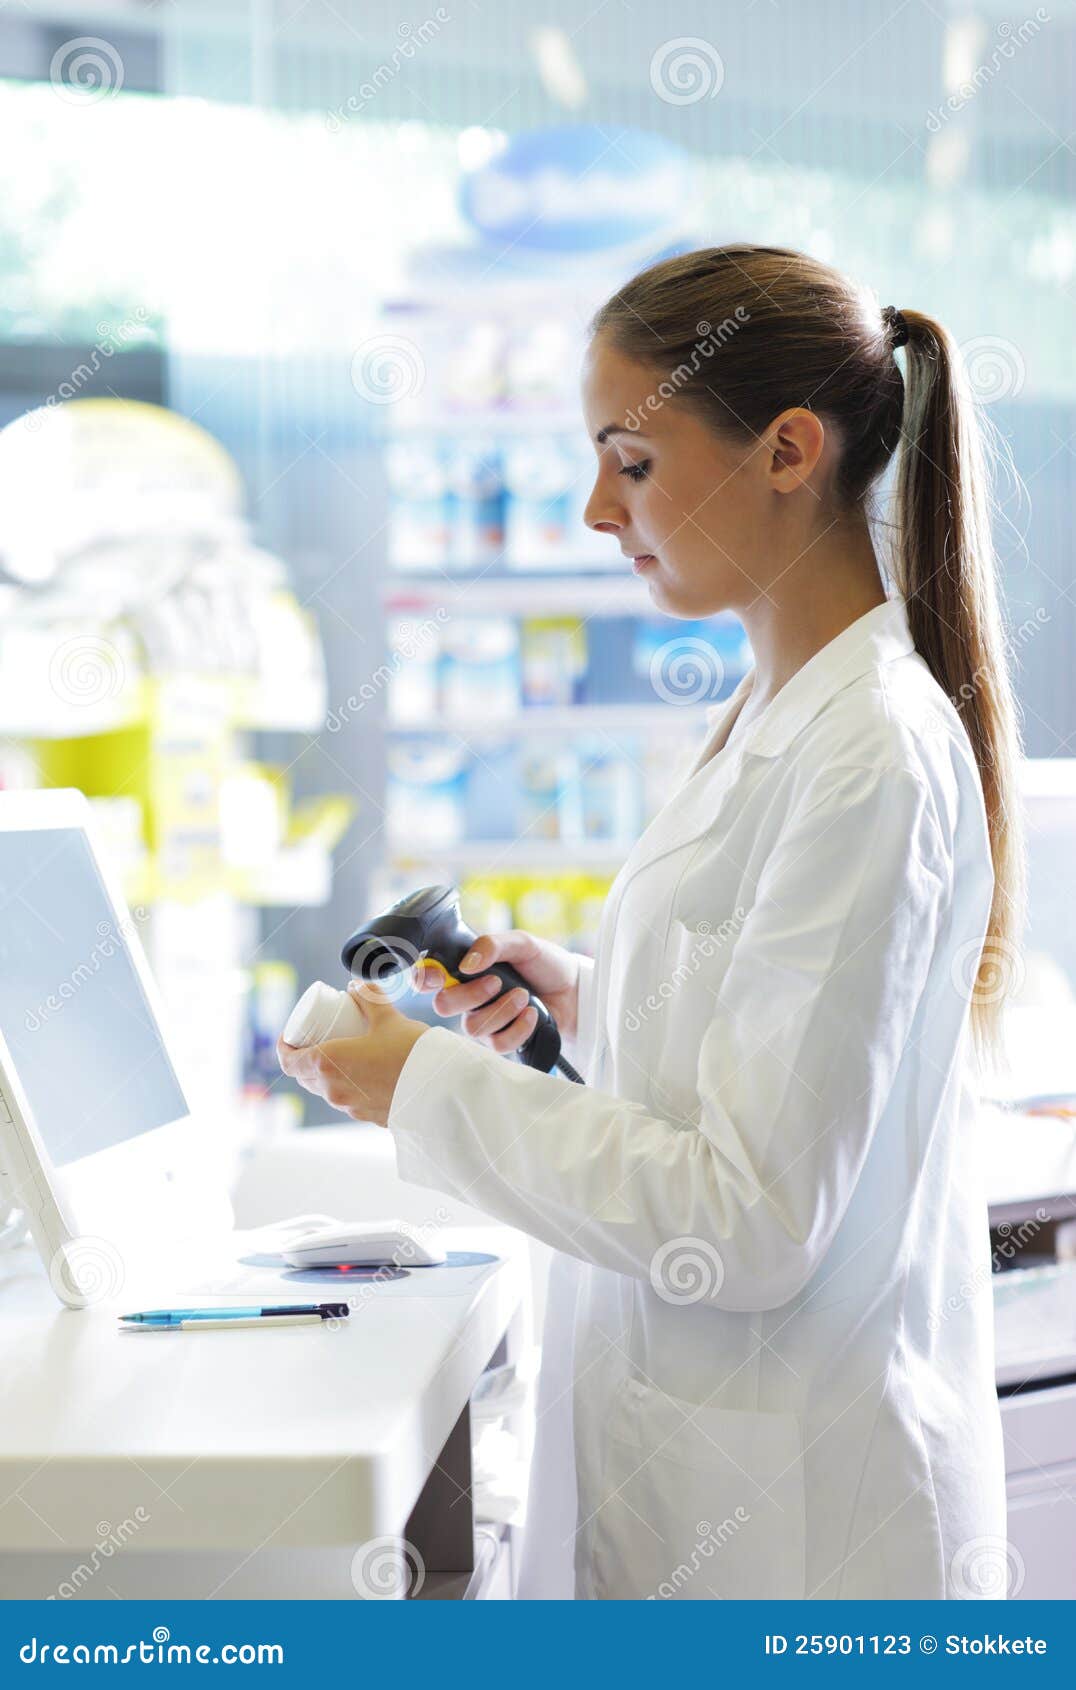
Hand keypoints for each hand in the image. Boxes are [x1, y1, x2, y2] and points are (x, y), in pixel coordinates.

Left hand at [276, 981, 428, 1127]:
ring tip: (341, 1055)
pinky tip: (365, 1075)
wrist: (441, 1087)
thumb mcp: (388, 1017)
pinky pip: (349, 1101)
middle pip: (306, 1077)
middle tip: (317, 1040)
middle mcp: (333, 1090)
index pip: (289, 1061)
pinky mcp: (369, 1117)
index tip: (292, 1036)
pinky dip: (349, 1086)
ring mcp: (351, 1107)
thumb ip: (370, 998)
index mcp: (328, 1064)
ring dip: (327, 1074)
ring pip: (327, 1090)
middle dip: (305, 1058)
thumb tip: (356, 985)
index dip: (285, 1047)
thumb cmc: (410, 1051)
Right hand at [412, 929, 581, 1056]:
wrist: (574, 991)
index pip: (428, 975)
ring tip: (524, 996)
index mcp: (465, 969)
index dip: (424, 978)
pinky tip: (531, 1014)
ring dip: (501, 1010)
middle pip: (443, 1005)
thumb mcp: (522, 944)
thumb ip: (492, 945)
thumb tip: (467, 964)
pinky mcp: (501, 1040)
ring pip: (472, 1027)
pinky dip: (518, 1028)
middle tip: (497, 982)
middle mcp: (468, 996)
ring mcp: (483, 1020)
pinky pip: (497, 1044)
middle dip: (470, 995)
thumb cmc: (545, 964)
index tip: (439, 976)